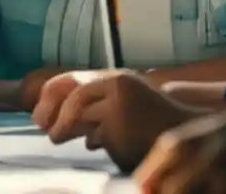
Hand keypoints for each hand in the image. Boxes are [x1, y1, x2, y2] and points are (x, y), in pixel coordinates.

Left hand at [33, 70, 195, 171]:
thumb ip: (95, 103)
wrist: (185, 135)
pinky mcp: (120, 133)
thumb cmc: (150, 120)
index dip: (51, 95)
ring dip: (63, 129)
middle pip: (74, 97)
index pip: (72, 80)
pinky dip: (96, 143)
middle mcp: (117, 88)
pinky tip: (101, 146)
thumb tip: (54, 114)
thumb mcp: (122, 103)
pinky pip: (97, 139)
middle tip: (43, 127)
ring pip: (81, 118)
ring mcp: (119, 110)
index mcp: (118, 78)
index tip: (40, 111)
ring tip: (56, 138)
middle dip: (53, 112)